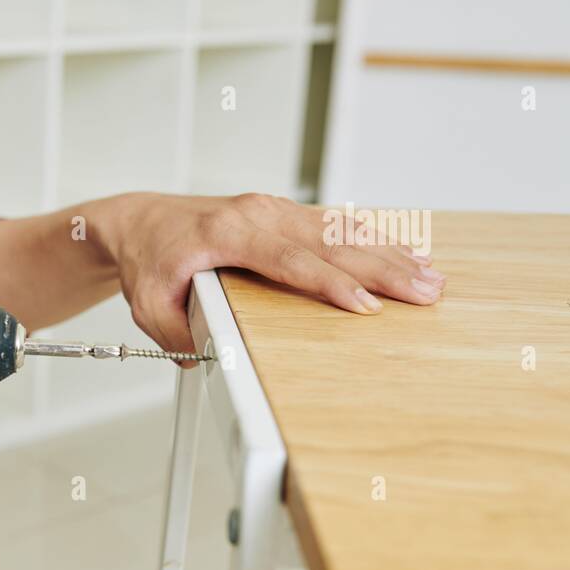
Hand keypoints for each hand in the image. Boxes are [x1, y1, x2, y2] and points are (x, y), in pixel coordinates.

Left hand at [95, 192, 446, 357]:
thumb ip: (176, 334)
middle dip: (382, 268)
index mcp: (227, 234)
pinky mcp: (281, 213)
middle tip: (425, 291)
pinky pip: (333, 224)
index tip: (366, 306)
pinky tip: (403, 251)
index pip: (290, 262)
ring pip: (339, 230)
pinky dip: (371, 237)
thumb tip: (207, 360)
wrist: (140, 220)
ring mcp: (272, 210)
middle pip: (330, 243)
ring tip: (430, 274)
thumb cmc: (149, 261)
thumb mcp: (148, 305)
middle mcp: (256, 214)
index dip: (331, 285)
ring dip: (388, 251)